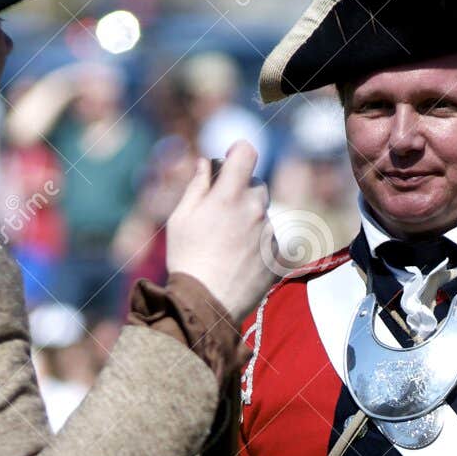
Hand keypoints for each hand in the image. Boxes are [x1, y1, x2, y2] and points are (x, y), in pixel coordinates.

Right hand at [165, 141, 272, 324]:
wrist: (206, 304)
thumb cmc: (187, 259)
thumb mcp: (181, 218)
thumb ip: (197, 186)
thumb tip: (206, 163)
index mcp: (229, 195)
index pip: (246, 151)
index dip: (238, 151)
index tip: (230, 159)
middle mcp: (254, 210)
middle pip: (256, 184)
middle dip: (241, 191)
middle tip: (221, 212)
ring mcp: (268, 233)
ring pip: (262, 214)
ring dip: (248, 219)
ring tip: (227, 244)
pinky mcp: (276, 255)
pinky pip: (268, 239)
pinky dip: (256, 243)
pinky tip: (237, 260)